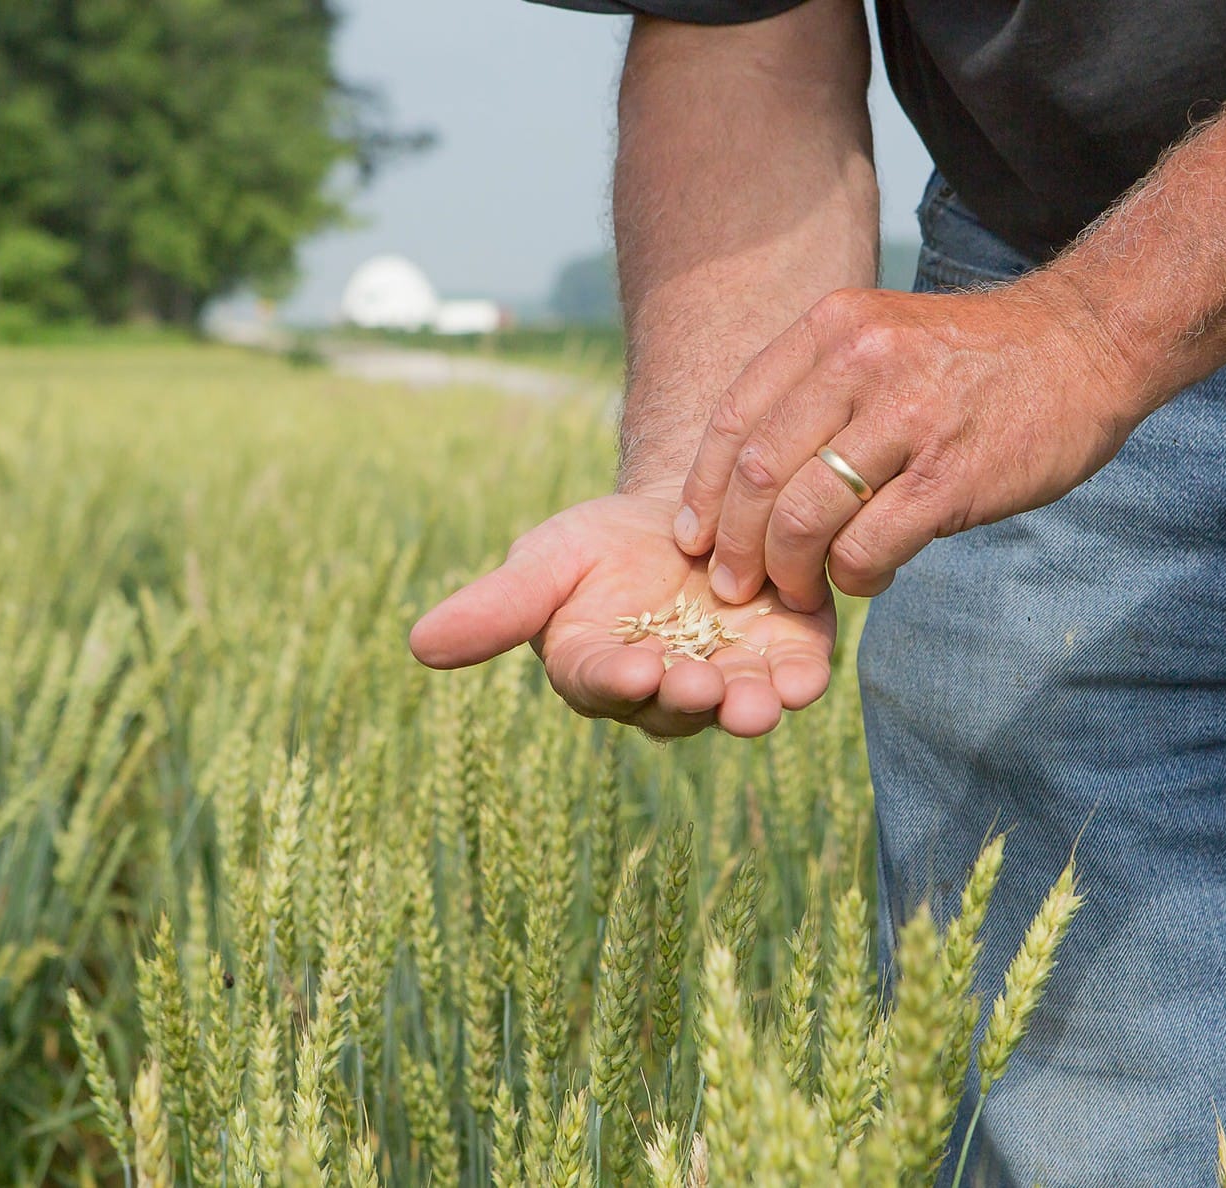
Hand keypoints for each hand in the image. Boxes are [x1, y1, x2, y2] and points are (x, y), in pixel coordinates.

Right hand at [409, 492, 835, 737]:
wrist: (688, 514)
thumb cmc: (600, 546)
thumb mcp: (545, 562)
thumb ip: (496, 606)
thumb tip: (418, 645)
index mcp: (597, 672)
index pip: (600, 683)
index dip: (616, 680)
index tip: (630, 670)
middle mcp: (665, 692)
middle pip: (676, 706)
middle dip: (689, 698)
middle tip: (700, 687)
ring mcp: (730, 679)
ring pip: (738, 703)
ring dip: (749, 706)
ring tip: (759, 703)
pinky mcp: (786, 657)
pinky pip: (794, 679)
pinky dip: (802, 681)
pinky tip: (808, 678)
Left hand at [672, 283, 1140, 611]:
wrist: (1088, 343)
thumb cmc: (977, 358)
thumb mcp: (884, 336)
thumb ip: (819, 389)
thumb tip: (749, 479)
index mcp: (832, 328)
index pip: (734, 416)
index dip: (703, 489)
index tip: (695, 537)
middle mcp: (861, 363)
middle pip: (758, 475)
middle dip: (735, 545)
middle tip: (735, 586)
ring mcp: (908, 419)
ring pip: (803, 517)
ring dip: (788, 572)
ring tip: (797, 591)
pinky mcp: (950, 477)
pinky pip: (867, 547)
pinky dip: (853, 578)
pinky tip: (865, 579)